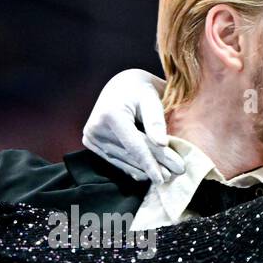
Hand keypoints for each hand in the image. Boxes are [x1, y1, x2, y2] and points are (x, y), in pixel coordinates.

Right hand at [82, 68, 184, 182]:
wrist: (120, 84)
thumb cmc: (140, 90)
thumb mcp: (151, 99)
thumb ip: (156, 122)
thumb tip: (162, 144)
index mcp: (110, 114)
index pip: (135, 146)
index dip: (151, 163)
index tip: (166, 177)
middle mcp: (95, 127)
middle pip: (130, 154)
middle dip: (152, 167)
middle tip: (172, 176)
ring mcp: (91, 136)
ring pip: (122, 160)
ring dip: (142, 170)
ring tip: (162, 177)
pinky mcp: (90, 142)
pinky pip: (114, 159)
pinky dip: (130, 167)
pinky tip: (144, 174)